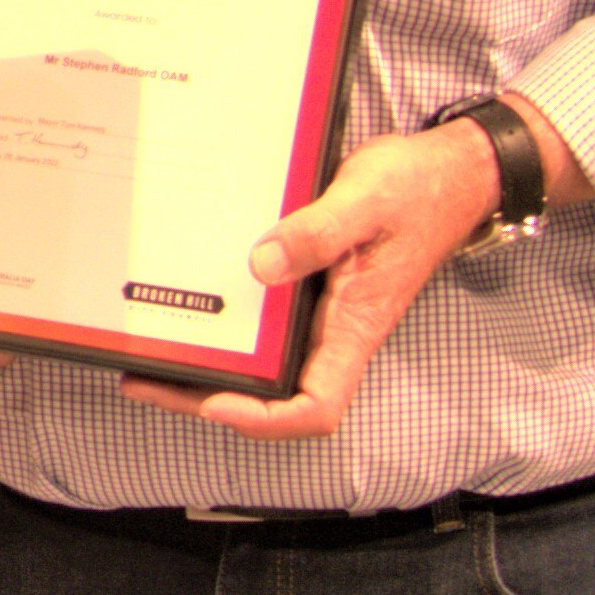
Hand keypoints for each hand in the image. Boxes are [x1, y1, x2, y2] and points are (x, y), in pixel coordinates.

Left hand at [123, 113, 502, 439]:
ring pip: (265, 366)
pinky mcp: (311, 290)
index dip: (267, 419)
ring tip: (147, 360)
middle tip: (146, 381)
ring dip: (210, 370)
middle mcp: (336, 331)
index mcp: (355, 325)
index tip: (216, 404)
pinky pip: (265, 326)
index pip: (317, 406)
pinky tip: (189, 311)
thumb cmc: (416, 190)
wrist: (448, 175)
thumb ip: (319, 231)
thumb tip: (264, 264)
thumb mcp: (368, 200)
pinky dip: (227, 329)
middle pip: (275, 395)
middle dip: (209, 398)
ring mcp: (322, 315)